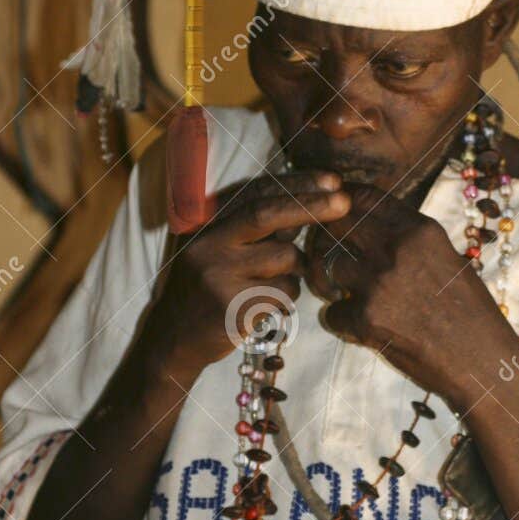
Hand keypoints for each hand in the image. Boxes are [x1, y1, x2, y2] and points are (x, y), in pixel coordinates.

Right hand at [142, 170, 350, 385]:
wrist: (174, 339)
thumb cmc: (207, 288)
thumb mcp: (219, 249)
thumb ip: (254, 229)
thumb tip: (310, 202)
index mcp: (209, 226)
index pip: (256, 193)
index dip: (296, 183)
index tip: (330, 180)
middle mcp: (210, 245)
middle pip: (267, 215)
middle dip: (311, 205)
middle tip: (344, 201)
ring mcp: (219, 276)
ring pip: (286, 259)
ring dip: (294, 271)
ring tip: (268, 285)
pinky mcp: (233, 307)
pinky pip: (284, 293)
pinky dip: (285, 298)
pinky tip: (261, 306)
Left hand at [302, 185, 511, 409]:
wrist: (483, 362)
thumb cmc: (471, 314)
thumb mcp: (448, 259)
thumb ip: (409, 239)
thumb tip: (371, 226)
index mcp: (420, 230)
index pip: (363, 197)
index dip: (341, 201)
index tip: (332, 210)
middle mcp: (397, 249)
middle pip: (336, 223)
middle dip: (325, 236)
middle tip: (327, 252)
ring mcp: (379, 283)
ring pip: (326, 265)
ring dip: (327, 280)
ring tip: (341, 292)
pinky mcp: (366, 319)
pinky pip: (333, 312)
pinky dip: (343, 321)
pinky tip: (362, 327)